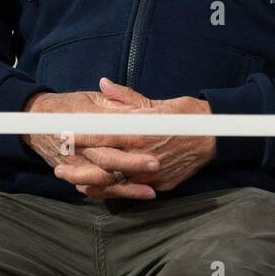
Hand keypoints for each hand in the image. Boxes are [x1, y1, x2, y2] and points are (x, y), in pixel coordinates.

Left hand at [29, 80, 215, 199]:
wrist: (215, 137)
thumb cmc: (186, 115)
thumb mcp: (156, 102)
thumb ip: (126, 97)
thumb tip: (104, 84)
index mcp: (142, 132)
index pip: (104, 135)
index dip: (81, 135)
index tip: (62, 134)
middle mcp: (144, 156)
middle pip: (104, 166)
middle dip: (79, 167)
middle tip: (58, 168)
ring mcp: (152, 175)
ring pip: (116, 183)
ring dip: (92, 183)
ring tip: (73, 182)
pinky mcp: (160, 185)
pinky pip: (132, 191)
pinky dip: (113, 190)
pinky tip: (98, 190)